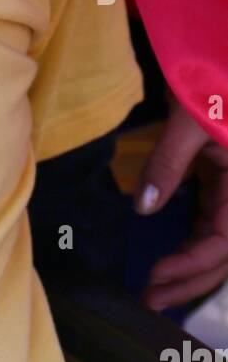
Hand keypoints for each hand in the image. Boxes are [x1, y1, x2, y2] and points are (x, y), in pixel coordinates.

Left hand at [136, 99, 227, 310]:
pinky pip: (208, 225)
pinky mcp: (221, 184)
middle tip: (148, 301)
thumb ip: (167, 164)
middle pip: (222, 256)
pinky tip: (166, 260)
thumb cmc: (211, 86)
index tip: (156, 275)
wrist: (214, 60)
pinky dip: (188, 245)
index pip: (223, 243)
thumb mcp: (189, 123)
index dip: (191, 265)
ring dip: (187, 269)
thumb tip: (143, 209)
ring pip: (215, 244)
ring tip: (153, 290)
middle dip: (188, 281)